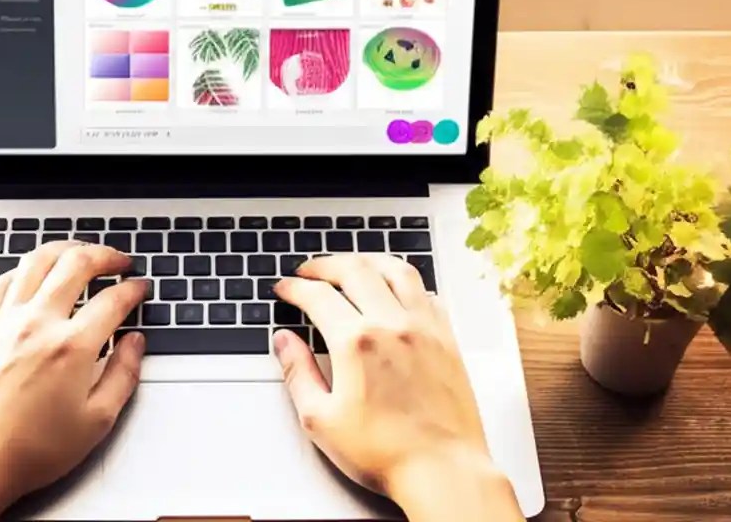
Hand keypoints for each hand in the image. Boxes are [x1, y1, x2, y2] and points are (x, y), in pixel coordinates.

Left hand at [0, 242, 146, 521]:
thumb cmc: (29, 450)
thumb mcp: (96, 422)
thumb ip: (123, 375)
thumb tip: (135, 344)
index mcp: (72, 347)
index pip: (113, 300)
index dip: (133, 289)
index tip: (139, 287)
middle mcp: (38, 323)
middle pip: (76, 264)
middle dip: (105, 254)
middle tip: (117, 260)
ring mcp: (3, 321)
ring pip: (36, 261)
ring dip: (64, 249)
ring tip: (78, 252)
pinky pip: (0, 281)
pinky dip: (22, 270)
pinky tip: (29, 274)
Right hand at [272, 254, 520, 519]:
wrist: (442, 470)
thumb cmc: (384, 453)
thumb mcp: (321, 419)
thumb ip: (298, 373)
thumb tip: (283, 342)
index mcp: (356, 342)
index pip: (317, 295)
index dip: (294, 288)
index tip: (285, 289)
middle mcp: (391, 325)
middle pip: (355, 269)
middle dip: (325, 264)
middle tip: (310, 271)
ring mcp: (424, 328)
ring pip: (396, 270)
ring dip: (368, 260)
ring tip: (352, 264)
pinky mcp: (447, 340)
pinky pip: (427, 293)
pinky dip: (406, 282)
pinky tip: (398, 290)